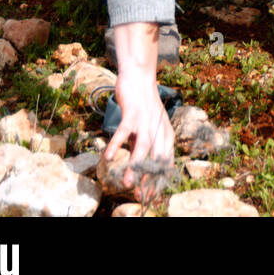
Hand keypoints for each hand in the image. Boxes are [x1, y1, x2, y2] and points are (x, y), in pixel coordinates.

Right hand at [104, 22, 174, 203]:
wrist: (140, 78)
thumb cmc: (144, 105)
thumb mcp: (149, 127)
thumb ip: (146, 145)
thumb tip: (140, 167)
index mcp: (166, 133)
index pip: (165, 161)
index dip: (158, 179)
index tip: (151, 195)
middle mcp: (159, 128)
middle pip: (156, 157)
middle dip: (150, 178)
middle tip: (142, 196)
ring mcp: (146, 121)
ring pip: (143, 147)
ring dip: (135, 166)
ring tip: (128, 183)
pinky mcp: (133, 113)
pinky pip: (124, 132)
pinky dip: (116, 144)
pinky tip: (107, 157)